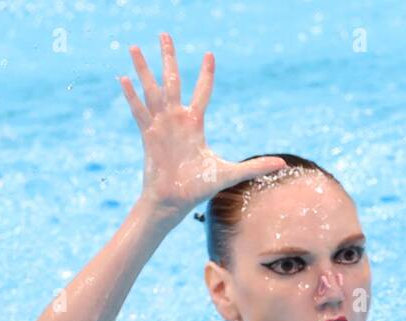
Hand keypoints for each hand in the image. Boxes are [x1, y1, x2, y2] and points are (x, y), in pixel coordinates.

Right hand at [120, 34, 285, 222]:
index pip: (202, 92)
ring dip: (143, 68)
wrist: (174, 202)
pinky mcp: (148, 135)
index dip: (206, 74)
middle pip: (172, 80)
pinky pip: (139, 112)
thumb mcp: (229, 174)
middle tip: (164, 34)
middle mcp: (176, 120)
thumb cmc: (198, 188)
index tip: (209, 54)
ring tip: (133, 46)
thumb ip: (254, 167)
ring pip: (151, 90)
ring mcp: (160, 125)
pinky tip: (123, 78)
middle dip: (168, 57)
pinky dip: (132, 96)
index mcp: (195, 124)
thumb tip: (282, 164)